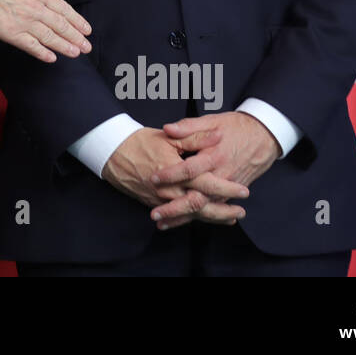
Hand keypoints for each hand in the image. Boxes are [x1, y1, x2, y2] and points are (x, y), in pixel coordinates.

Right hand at [0, 0, 91, 62]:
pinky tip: (51, 58)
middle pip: (61, 25)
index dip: (76, 19)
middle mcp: (34, 8)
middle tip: (87, 46)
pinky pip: (31, 46)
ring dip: (65, 46)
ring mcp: (24, 22)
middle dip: (76, 37)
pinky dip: (43, 53)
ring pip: (50, 37)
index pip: (62, 8)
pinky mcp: (11, 33)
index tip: (86, 28)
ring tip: (76, 53)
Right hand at [103, 127, 246, 212]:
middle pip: (201, 205)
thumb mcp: (169, 136)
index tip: (243, 191)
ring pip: (190, 214)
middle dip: (223, 211)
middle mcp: (169, 189)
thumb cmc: (141, 141)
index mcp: (176, 170)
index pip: (206, 182)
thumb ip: (195, 137)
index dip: (226, 188)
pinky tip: (204, 218)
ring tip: (229, 218)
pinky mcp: (153, 203)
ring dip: (211, 217)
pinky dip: (192, 218)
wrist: (112, 153)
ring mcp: (160, 199)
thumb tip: (218, 136)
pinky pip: (176, 215)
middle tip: (240, 212)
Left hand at [148, 111, 278, 228]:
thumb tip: (167, 128)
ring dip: (184, 218)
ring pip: (205, 208)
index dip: (170, 174)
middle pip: (197, 198)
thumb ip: (189, 127)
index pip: (189, 169)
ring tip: (163, 223)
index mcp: (214, 156)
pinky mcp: (232, 193)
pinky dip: (198, 218)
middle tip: (155, 214)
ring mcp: (228, 187)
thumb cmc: (236, 127)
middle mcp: (222, 175)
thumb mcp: (212, 121)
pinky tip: (182, 222)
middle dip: (175, 208)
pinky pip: (214, 209)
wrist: (264, 136)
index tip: (153, 178)